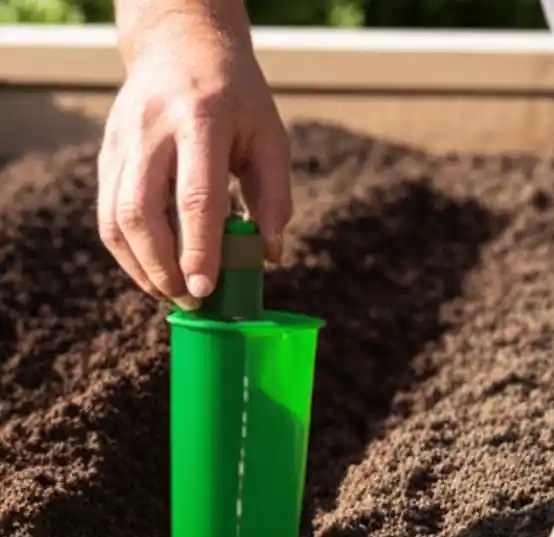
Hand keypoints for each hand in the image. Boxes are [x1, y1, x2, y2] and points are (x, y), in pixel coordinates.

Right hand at [99, 4, 290, 308]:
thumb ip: (274, 196)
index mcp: (202, 121)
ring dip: (139, 266)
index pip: (195, 197)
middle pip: (141, 212)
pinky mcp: (107, 153)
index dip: (199, 249)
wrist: (182, 46)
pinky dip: (127, 249)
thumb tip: (270, 256)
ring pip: (115, 217)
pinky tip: (152, 270)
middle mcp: (152, 130)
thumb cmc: (238, 98)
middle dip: (162, 267)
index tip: (205, 290)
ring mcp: (122, 141)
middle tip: (190, 301)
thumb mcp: (270, 137)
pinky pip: (107, 211)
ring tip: (171, 294)